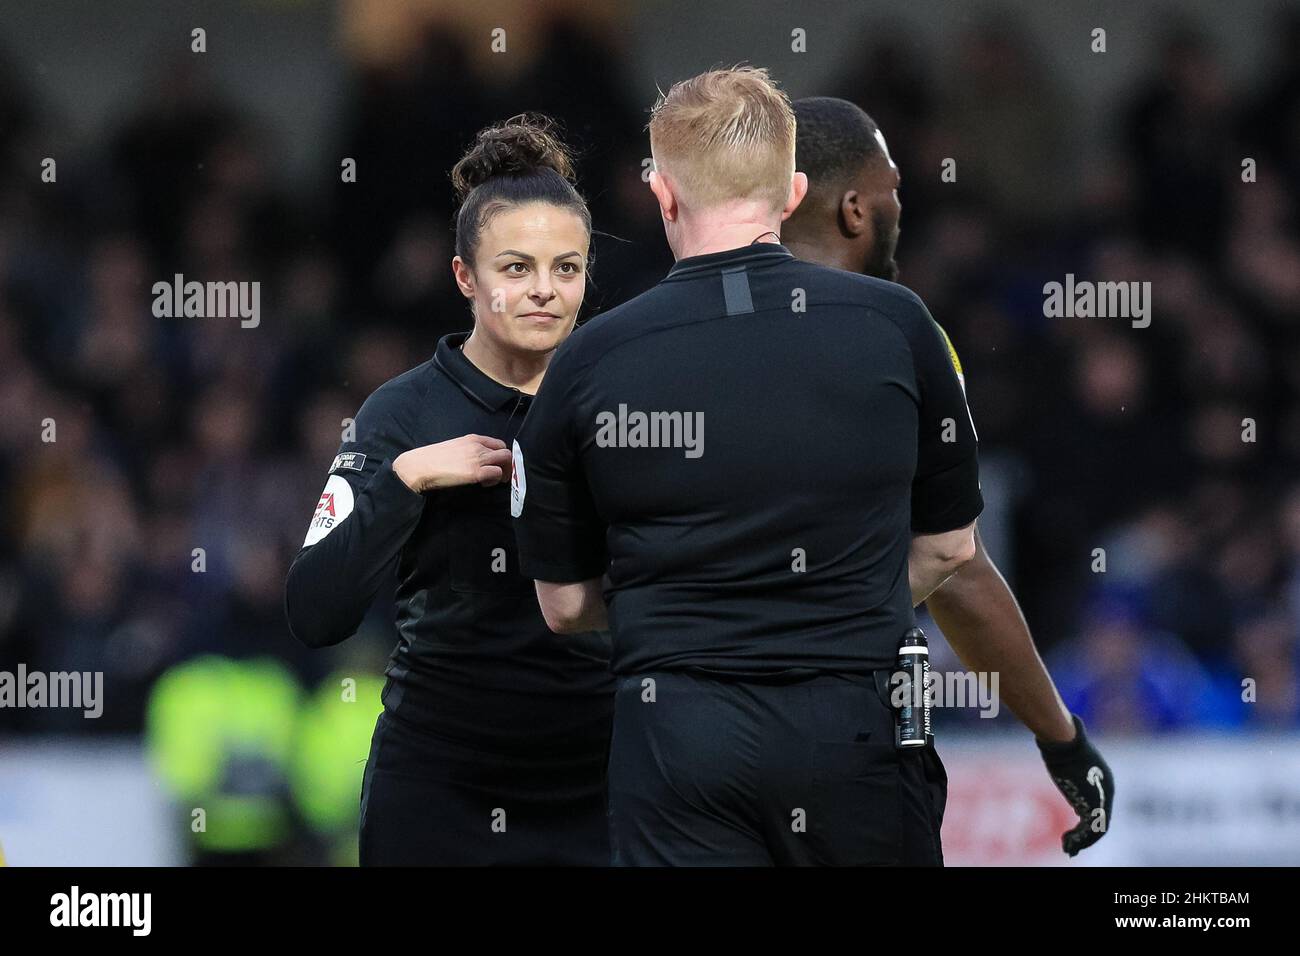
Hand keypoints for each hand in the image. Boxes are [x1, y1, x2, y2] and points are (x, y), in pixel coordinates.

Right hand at [393, 435, 511, 492]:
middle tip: (500, 476)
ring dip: (503, 473)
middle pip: (505, 452)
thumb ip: (469, 450)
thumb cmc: (433, 459)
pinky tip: (484, 484)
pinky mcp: (476, 472)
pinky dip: (494, 481)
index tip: (496, 465)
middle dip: (506, 465)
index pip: (498, 443)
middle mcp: (478, 446)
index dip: (500, 456)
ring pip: (505, 461)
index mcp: (472, 439)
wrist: (419, 466)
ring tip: (492, 481)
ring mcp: (478, 458)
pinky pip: (496, 474)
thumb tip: (478, 460)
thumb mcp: (454, 447)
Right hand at [1036, 714, 1114, 856]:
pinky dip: (1079, 839)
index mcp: (1105, 783)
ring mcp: (1102, 799)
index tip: (1072, 834)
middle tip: (1070, 847)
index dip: (1086, 826)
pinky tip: (1066, 842)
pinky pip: (1091, 830)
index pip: (1099, 810)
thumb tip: (1068, 789)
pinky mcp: (1094, 805)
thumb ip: (1073, 782)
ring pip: (1096, 830)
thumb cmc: (1062, 746)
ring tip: (1067, 847)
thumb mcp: (1069, 766)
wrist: (1064, 742)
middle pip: (1100, 823)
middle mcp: (1108, 793)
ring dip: (1081, 841)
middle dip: (1084, 838)